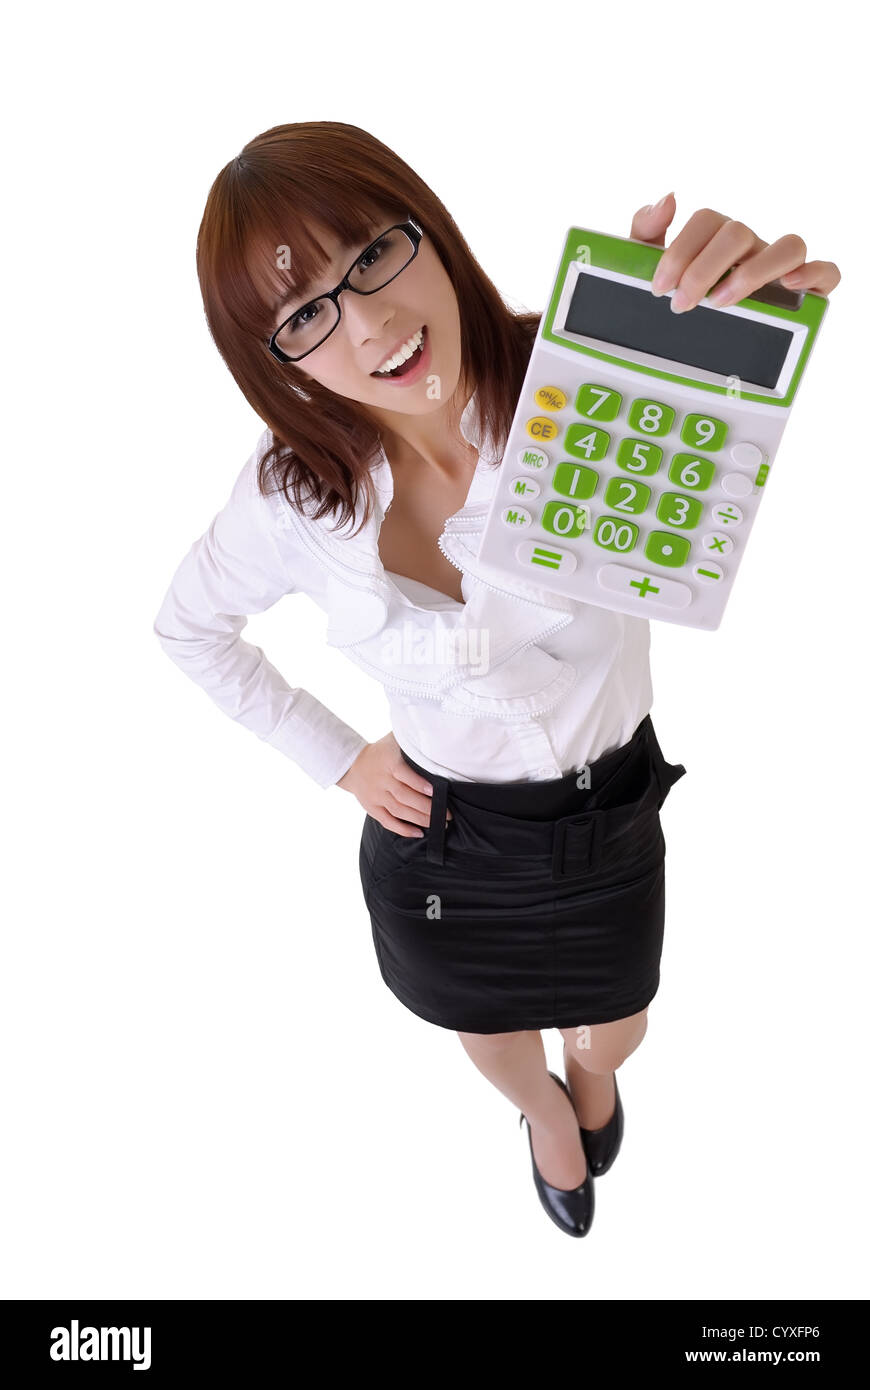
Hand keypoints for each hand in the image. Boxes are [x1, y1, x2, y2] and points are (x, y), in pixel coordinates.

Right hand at [336, 732, 451, 836]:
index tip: (436, 791)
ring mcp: (375, 796)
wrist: (351, 764)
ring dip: (420, 819)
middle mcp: (381, 781)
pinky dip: (403, 829)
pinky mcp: (371, 808)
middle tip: (447, 814)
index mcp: (388, 763)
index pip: (405, 775)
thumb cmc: (381, 751)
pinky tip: (418, 832)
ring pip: (399, 811)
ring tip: (438, 823)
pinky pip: (388, 821)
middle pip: (405, 797)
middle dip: (427, 807)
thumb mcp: (393, 740)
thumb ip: (411, 741)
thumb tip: (435, 739)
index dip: (420, 784)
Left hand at [630, 193, 840, 311]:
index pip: (708, 221)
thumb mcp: (651, 267)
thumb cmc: (678, 296)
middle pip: (738, 233)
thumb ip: (648, 230)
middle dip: (704, 269)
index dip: (682, 251)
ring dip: (753, 273)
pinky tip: (790, 286)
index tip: (660, 286)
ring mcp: (779, 268)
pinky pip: (827, 273)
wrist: (686, 336)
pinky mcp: (805, 291)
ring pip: (788, 246)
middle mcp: (752, 247)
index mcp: (717, 238)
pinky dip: (814, 274)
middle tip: (681, 303)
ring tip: (723, 301)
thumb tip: (668, 199)